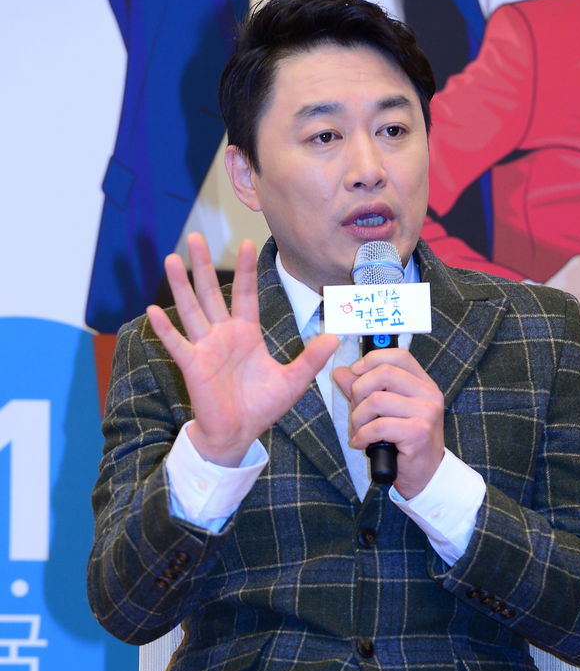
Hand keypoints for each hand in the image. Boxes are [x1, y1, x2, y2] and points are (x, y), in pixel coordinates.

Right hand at [146, 233, 338, 466]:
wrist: (238, 433)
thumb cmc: (262, 406)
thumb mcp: (293, 381)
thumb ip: (311, 359)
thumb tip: (335, 338)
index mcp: (246, 333)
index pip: (246, 294)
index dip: (246, 270)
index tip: (248, 243)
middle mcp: (223, 334)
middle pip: (211, 293)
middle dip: (203, 266)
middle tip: (196, 236)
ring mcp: (205, 348)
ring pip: (191, 310)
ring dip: (181, 286)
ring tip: (171, 259)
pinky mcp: (192, 365)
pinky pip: (177, 343)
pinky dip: (164, 328)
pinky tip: (152, 309)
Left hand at [333, 348, 443, 499]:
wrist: (425, 475)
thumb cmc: (403, 442)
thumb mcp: (384, 411)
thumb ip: (363, 389)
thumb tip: (341, 371)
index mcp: (423, 384)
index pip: (399, 356)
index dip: (372, 359)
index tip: (355, 372)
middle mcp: (429, 394)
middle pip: (384, 373)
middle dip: (359, 391)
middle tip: (356, 410)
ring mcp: (426, 413)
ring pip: (377, 400)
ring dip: (358, 418)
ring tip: (359, 431)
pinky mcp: (418, 433)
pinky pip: (378, 426)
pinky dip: (362, 435)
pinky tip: (362, 443)